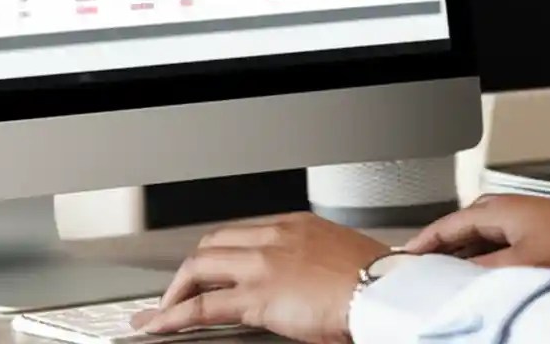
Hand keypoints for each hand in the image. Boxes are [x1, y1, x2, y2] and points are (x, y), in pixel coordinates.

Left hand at [129, 212, 389, 343]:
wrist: (388, 293)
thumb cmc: (379, 282)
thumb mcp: (344, 260)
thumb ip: (316, 265)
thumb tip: (308, 285)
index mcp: (295, 225)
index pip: (242, 233)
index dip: (221, 252)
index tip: (213, 267)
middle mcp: (272, 238)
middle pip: (212, 244)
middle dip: (192, 267)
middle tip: (182, 288)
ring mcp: (260, 265)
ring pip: (199, 268)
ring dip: (177, 290)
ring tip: (163, 310)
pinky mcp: (256, 297)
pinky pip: (202, 306)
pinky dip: (174, 315)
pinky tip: (161, 324)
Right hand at [405, 194, 549, 272]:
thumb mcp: (521, 263)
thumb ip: (484, 268)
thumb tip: (459, 275)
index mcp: (494, 209)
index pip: (445, 225)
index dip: (423, 242)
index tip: (405, 257)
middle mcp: (503, 209)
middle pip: (459, 230)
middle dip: (440, 249)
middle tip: (423, 269)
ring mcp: (518, 219)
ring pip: (477, 238)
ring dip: (462, 255)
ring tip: (450, 275)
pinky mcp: (532, 231)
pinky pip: (495, 243)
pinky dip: (482, 257)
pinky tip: (483, 274)